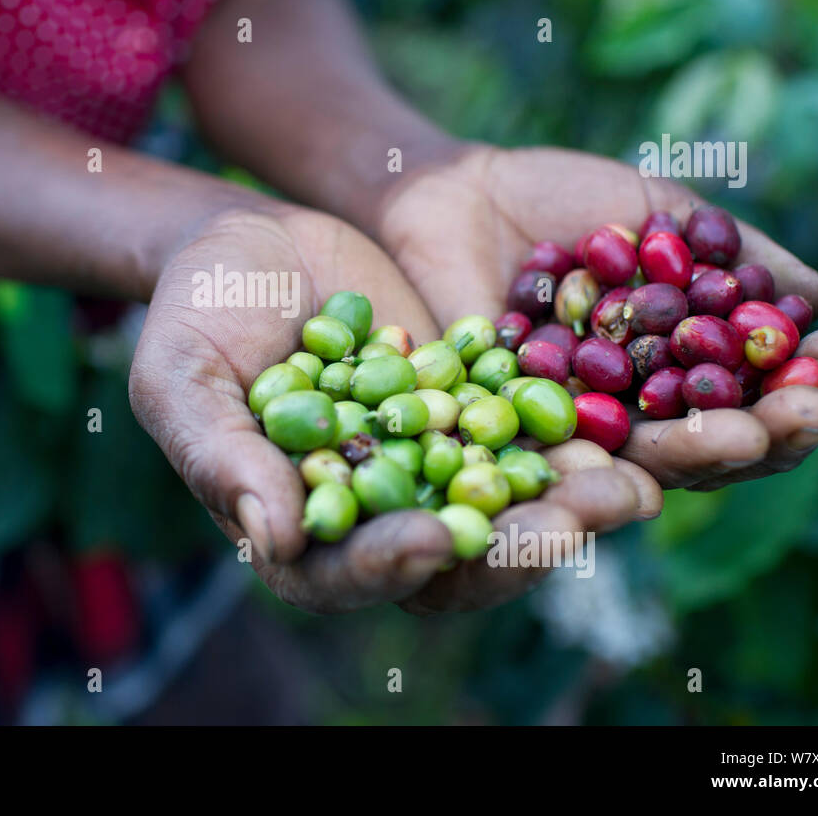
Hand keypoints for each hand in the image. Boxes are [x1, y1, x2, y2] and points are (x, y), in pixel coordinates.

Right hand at [130, 205, 646, 614]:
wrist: (250, 241)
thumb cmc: (193, 312)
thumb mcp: (181, 377)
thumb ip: (218, 456)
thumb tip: (275, 538)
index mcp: (294, 528)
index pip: (343, 575)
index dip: (390, 566)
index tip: (436, 541)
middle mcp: (373, 512)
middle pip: (448, 557)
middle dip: (515, 550)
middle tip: (574, 526)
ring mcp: (429, 462)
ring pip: (507, 505)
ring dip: (570, 504)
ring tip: (633, 487)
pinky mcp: (472, 406)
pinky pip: (529, 431)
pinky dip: (579, 434)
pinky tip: (635, 422)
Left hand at [376, 145, 817, 495]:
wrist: (456, 192)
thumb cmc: (562, 201)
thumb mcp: (661, 213)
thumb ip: (734, 255)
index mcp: (682, 366)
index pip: (757, 391)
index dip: (803, 377)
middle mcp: (637, 411)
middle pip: (713, 443)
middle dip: (768, 430)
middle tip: (810, 413)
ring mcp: (576, 428)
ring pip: (646, 461)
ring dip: (703, 454)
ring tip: (747, 437)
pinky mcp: (512, 435)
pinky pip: (558, 458)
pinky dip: (601, 462)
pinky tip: (645, 463)